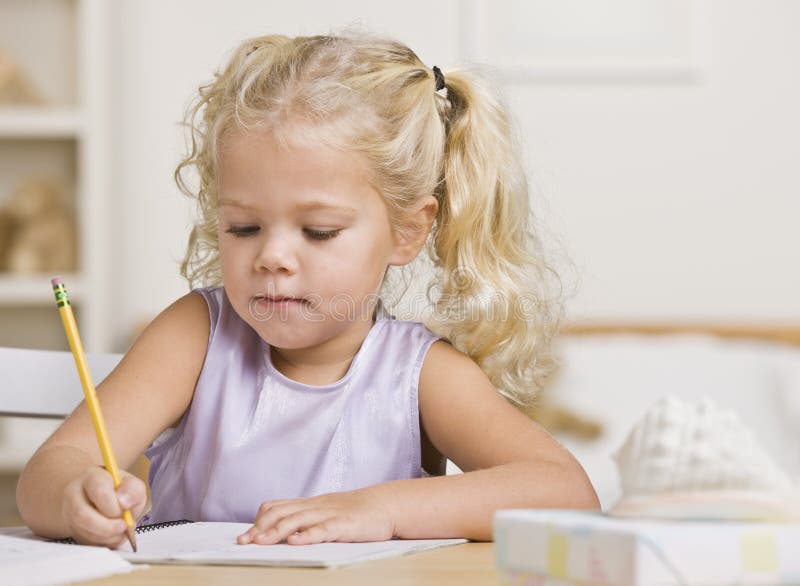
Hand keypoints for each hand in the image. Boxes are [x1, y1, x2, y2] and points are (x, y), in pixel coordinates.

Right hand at [61, 466, 147, 548]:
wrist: (106, 499)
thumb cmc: (120, 490)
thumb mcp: (133, 485)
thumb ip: (133, 490)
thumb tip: (123, 502)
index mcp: (92, 477)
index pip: (99, 491)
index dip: (113, 506)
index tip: (125, 512)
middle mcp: (75, 493)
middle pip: (82, 514)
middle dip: (107, 527)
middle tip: (123, 527)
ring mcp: (69, 513)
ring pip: (82, 530)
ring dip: (106, 536)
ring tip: (121, 531)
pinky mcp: (72, 529)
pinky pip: (84, 541)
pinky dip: (102, 542)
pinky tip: (113, 536)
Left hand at [237, 485, 396, 545]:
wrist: (386, 504)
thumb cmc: (356, 512)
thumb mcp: (327, 512)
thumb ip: (306, 519)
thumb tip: (282, 533)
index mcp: (309, 504)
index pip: (276, 507)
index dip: (258, 521)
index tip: (244, 537)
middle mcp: (315, 506)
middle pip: (280, 512)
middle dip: (260, 528)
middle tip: (244, 542)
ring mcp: (329, 514)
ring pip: (297, 520)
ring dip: (276, 532)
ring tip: (260, 542)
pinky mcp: (344, 524)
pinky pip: (323, 529)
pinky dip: (307, 535)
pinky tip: (295, 542)